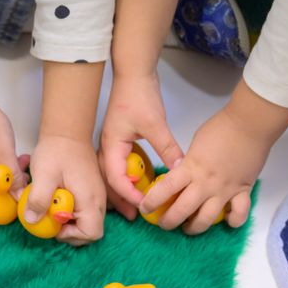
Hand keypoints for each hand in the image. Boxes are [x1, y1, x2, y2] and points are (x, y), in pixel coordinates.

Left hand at [27, 135, 105, 245]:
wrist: (66, 132)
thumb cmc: (57, 151)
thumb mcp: (43, 175)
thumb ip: (38, 200)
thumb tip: (32, 220)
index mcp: (90, 200)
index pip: (91, 233)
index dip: (72, 235)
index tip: (54, 223)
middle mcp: (98, 201)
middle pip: (90, 231)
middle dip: (69, 231)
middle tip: (50, 218)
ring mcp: (96, 196)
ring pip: (86, 222)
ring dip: (69, 222)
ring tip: (52, 208)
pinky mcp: (90, 192)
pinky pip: (83, 211)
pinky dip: (70, 212)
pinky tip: (57, 200)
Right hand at [99, 72, 183, 219]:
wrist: (134, 72)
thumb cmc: (138, 95)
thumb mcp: (155, 124)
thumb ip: (167, 147)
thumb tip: (180, 170)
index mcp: (111, 145)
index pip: (115, 177)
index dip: (128, 193)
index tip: (144, 203)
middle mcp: (107, 147)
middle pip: (109, 181)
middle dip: (120, 199)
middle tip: (135, 216)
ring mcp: (112, 144)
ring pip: (113, 175)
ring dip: (123, 191)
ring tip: (136, 207)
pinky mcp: (120, 141)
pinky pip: (121, 166)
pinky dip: (129, 178)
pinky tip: (141, 184)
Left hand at [140, 105, 260, 233]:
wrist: (251, 124)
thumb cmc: (222, 127)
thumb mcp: (196, 143)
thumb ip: (189, 162)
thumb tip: (185, 173)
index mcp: (191, 168)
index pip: (165, 189)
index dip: (152, 202)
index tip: (146, 208)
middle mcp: (205, 183)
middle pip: (182, 211)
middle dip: (169, 222)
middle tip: (165, 223)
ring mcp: (225, 190)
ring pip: (206, 220)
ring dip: (194, 228)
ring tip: (189, 227)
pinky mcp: (243, 192)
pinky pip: (238, 215)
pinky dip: (233, 221)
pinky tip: (226, 219)